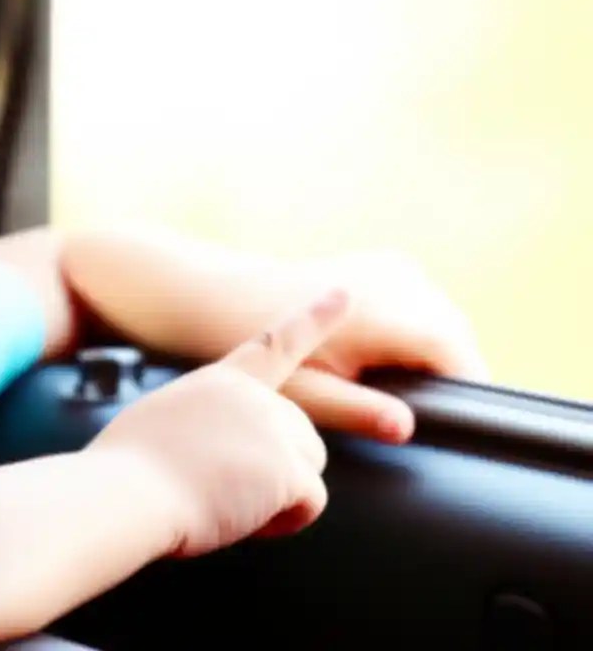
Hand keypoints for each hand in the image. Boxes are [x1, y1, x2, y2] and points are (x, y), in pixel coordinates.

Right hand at [88, 287, 349, 558]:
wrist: (123, 492)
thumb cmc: (125, 472)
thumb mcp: (163, 424)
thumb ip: (205, 425)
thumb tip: (221, 457)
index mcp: (220, 381)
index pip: (274, 344)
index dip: (314, 318)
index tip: (345, 293)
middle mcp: (255, 396)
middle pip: (301, 436)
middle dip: (276, 471)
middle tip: (221, 489)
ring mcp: (275, 428)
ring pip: (309, 470)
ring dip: (277, 497)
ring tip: (223, 502)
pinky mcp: (288, 468)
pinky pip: (309, 504)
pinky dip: (281, 522)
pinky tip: (239, 519)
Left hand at [280, 251, 489, 444]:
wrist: (229, 298)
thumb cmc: (265, 354)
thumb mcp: (307, 392)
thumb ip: (359, 410)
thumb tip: (404, 427)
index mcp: (387, 314)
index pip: (457, 356)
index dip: (465, 395)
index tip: (458, 429)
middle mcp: (401, 283)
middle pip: (457, 339)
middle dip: (451, 377)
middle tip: (428, 419)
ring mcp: (397, 269)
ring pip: (447, 320)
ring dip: (440, 354)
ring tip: (407, 391)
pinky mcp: (389, 265)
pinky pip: (427, 304)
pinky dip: (422, 331)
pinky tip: (391, 356)